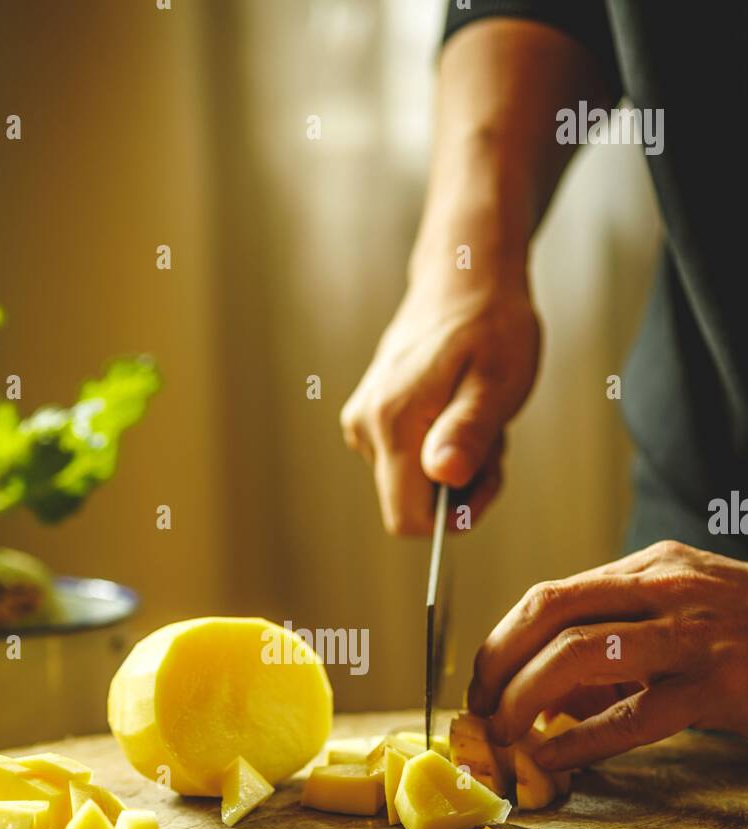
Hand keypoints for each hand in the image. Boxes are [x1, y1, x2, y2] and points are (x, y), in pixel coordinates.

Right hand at [340, 271, 539, 534]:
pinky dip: (439, 448)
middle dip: (458, 487)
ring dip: (453, 465)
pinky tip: (457, 409)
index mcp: (393, 424)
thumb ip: (469, 430)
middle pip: (410, 505)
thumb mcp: (497, 381)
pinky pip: (406, 462)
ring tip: (476, 414)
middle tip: (490, 435)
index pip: (407, 519)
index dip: (455, 516)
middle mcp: (365, 429)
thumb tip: (445, 475)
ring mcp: (362, 424)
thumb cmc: (490, 324)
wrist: (465, 278)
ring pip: (412, 485)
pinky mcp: (369, 419)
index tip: (488, 474)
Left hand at [467, 540, 747, 767]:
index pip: (551, 595)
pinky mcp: (718, 686)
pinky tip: (552, 760)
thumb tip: (546, 695)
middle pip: (549, 612)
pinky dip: (579, 740)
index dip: (500, 642)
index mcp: (655, 568)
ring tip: (506, 737)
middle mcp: (668, 589)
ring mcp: (693, 634)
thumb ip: (619, 645)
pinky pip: (631, 714)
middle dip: (497, 664)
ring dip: (524, 700)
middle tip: (479, 712)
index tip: (481, 684)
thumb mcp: (686, 619)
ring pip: (578, 654)